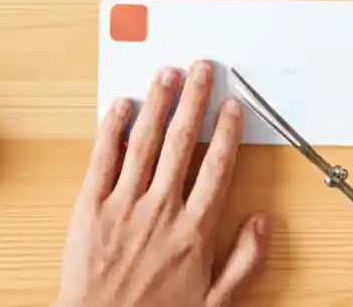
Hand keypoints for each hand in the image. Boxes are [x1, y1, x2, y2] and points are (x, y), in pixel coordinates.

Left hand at [55, 61, 269, 306]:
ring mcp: (123, 205)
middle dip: (194, 101)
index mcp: (193, 231)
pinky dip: (112, 129)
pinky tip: (121, 106)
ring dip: (158, 103)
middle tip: (202, 69)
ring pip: (145, 142)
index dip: (226, 132)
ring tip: (167, 73)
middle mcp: (161, 210)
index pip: (216, 167)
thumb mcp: (215, 304)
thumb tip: (262, 221)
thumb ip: (244, 262)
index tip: (233, 106)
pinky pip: (102, 159)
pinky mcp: (89, 208)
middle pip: (182, 143)